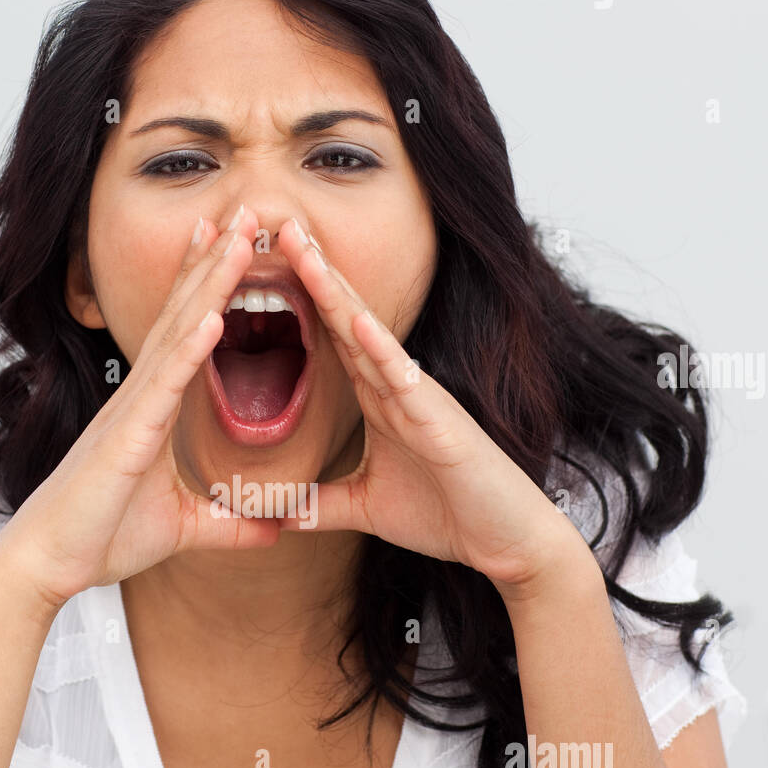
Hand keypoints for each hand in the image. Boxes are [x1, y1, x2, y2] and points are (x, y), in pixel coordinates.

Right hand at [0, 208, 278, 612]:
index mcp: (150, 411)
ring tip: (237, 234)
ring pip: (177, 333)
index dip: (208, 286)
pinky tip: (214, 312)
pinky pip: (165, 384)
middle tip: (244, 209)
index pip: (186, 334)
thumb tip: (276, 527)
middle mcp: (139, 398)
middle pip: (183, 313)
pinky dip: (190, 346)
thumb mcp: (183, 530)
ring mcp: (131, 411)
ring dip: (209, 282)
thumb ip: (230, 524)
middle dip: (214, 260)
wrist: (48, 564)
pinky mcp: (127, 437)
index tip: (231, 242)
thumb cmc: (99, 539)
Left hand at [274, 218, 592, 596]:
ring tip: (301, 248)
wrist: (505, 542)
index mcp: (379, 399)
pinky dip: (380, 349)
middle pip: (345, 319)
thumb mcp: (366, 509)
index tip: (262, 264)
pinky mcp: (442, 421)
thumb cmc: (447, 516)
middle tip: (273, 225)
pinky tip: (354, 320)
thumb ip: (321, 506)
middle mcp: (398, 386)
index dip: (300, 299)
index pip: (333, 338)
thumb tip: (277, 514)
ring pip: (370, 334)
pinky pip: (406, 378)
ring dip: (335, 291)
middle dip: (311, 273)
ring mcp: (421, 397)